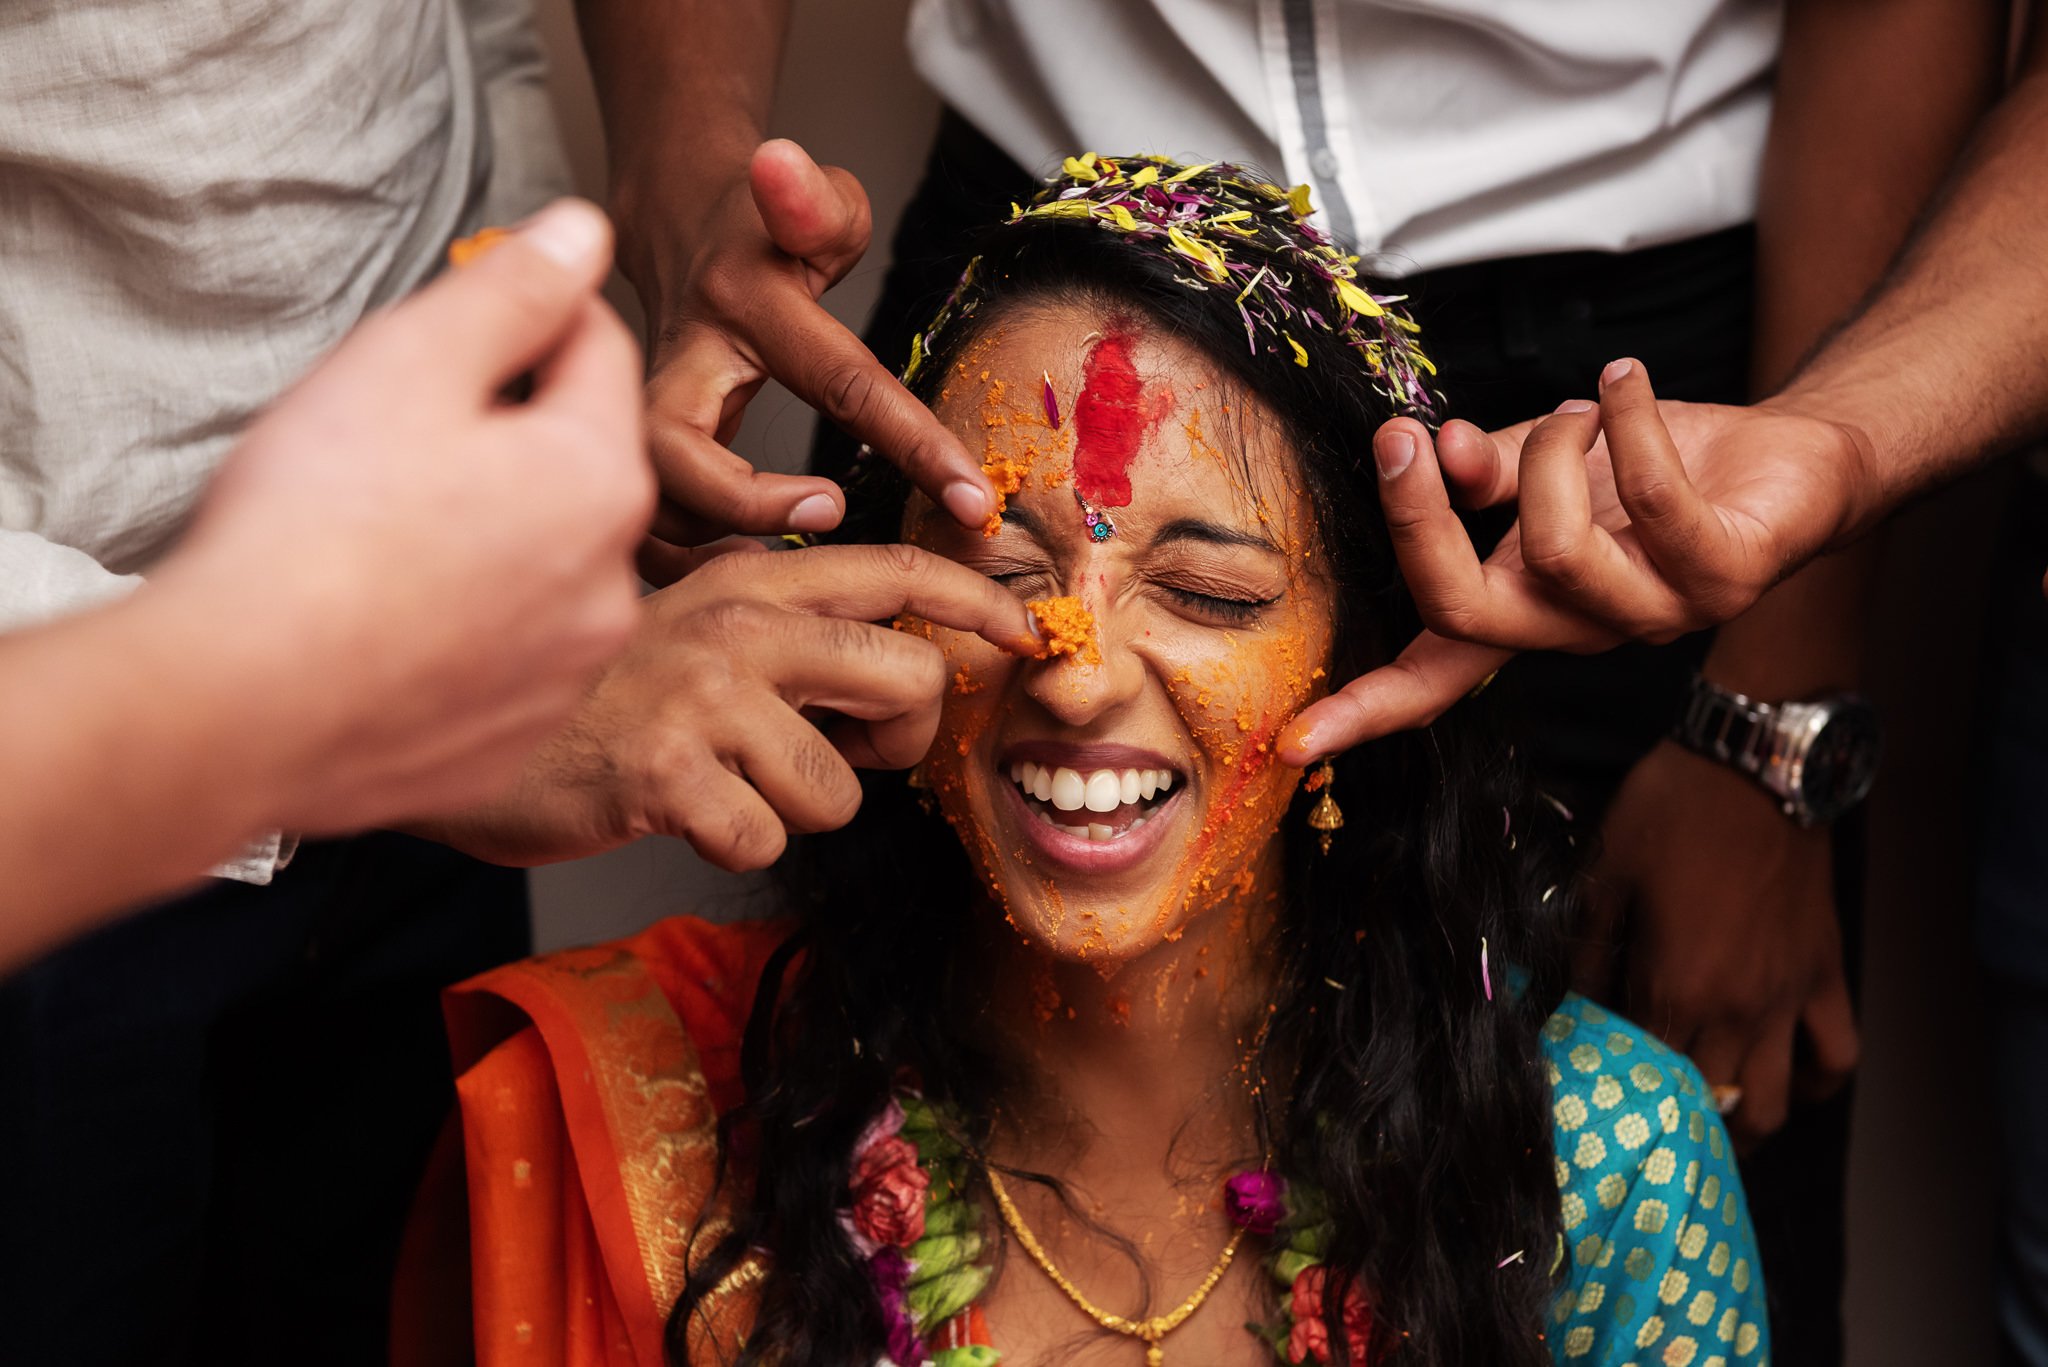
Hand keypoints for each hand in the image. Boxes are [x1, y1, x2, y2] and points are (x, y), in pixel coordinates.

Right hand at [154, 200, 653, 833]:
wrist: (239, 704)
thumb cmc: (314, 530)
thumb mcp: (410, 361)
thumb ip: (511, 292)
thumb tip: (583, 238)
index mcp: (601, 479)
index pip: (601, 350)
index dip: (532, 311)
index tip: (472, 312)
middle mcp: (612, 585)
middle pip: (576, 463)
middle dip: (506, 431)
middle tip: (396, 433)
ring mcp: (566, 672)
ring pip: (544, 562)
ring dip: (490, 532)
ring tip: (383, 533)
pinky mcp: (514, 741)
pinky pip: (504, 653)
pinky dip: (463, 626)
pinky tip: (386, 615)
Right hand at [421, 542, 1040, 870]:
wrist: (423, 701)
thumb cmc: (572, 678)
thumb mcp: (673, 608)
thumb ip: (766, 608)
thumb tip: (874, 615)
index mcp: (749, 576)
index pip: (900, 573)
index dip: (980, 604)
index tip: (1028, 636)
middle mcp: (741, 625)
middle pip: (914, 682)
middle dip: (903, 738)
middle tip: (843, 748)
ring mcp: (705, 698)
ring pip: (842, 790)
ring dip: (795, 806)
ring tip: (722, 778)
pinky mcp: (666, 776)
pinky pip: (765, 841)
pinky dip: (732, 843)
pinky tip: (678, 809)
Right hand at [627, 138, 992, 570]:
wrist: (682, 239)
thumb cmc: (769, 233)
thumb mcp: (810, 204)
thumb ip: (817, 199)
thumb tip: (780, 164)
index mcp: (744, 306)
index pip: (837, 381)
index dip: (911, 443)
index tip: (972, 501)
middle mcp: (681, 363)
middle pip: (673, 449)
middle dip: (742, 501)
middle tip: (827, 516)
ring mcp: (649, 413)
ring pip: (647, 497)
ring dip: (704, 546)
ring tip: (781, 574)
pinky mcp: (639, 453)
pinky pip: (645, 523)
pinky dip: (679, 561)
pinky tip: (739, 579)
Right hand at [1279, 360, 1874, 760]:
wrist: (1794, 456)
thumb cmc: (1659, 465)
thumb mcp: (1547, 458)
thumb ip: (1488, 466)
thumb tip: (1435, 449)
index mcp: (1525, 610)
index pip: (1433, 676)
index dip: (1366, 709)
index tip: (1297, 742)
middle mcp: (1580, 629)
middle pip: (1468, 613)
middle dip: (1422, 521)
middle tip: (1405, 440)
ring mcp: (1652, 615)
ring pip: (1555, 552)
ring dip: (1553, 454)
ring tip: (1582, 408)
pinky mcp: (1725, 580)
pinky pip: (1655, 505)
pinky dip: (1628, 422)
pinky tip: (1626, 383)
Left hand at [1575, 741, 1858, 1148]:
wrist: (1757, 766)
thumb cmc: (1670, 813)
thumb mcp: (1605, 877)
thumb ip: (1586, 953)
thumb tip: (1561, 1007)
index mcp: (1675, 988)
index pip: (1648, 1077)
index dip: (1623, 1097)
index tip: (1601, 1103)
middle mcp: (1738, 1011)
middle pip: (1714, 1107)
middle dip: (1681, 1128)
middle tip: (1653, 1125)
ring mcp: (1790, 999)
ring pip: (1780, 1103)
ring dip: (1749, 1123)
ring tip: (1718, 1120)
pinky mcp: (1828, 975)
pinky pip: (1838, 1056)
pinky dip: (1818, 1083)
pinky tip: (1790, 1077)